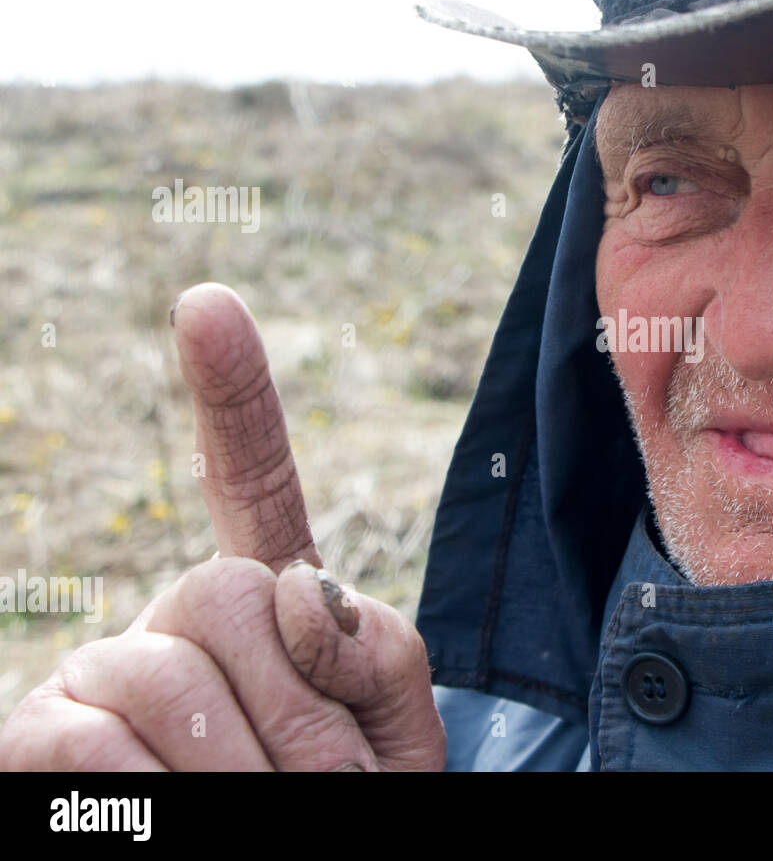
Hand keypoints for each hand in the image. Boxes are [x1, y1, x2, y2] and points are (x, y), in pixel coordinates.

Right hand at [0, 283, 444, 769]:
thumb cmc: (347, 805)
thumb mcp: (396, 728)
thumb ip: (375, 647)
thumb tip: (293, 588)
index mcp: (268, 606)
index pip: (252, 484)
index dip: (234, 396)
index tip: (207, 304)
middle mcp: (172, 623)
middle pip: (220, 590)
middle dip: (294, 711)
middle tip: (320, 790)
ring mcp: (96, 678)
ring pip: (154, 673)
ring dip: (239, 772)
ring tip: (261, 817)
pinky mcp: (32, 744)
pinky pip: (79, 743)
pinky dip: (149, 797)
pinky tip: (165, 816)